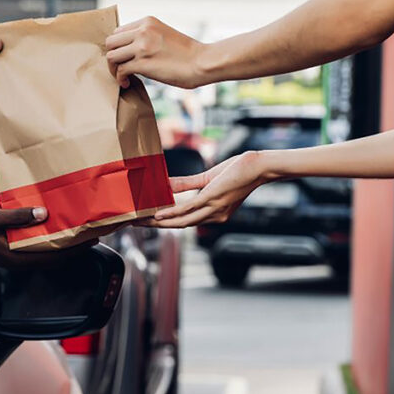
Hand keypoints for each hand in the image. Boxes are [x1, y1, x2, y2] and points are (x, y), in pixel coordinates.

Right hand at [0, 206, 92, 267]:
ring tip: (79, 228)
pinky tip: (55, 225)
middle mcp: (19, 259)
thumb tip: (43, 214)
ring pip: (46, 252)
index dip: (75, 250)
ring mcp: (16, 256)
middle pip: (54, 256)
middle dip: (74, 247)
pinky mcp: (12, 249)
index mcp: (15, 257)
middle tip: (93, 231)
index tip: (92, 240)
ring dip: (63, 242)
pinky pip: (37, 246)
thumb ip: (16, 217)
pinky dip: (49, 238)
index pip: (53, 256)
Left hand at [105, 16, 206, 88]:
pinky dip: (120, 79)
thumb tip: (132, 50)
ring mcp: (141, 46)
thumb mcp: (165, 35)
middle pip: (111, 42)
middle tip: (120, 67)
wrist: (202, 62)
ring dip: (114, 68)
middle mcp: (142, 31)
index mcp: (148, 22)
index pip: (119, 31)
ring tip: (122, 76)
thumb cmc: (188, 54)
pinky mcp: (142, 63)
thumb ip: (148, 37)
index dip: (119, 46)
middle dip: (113, 56)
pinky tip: (127, 83)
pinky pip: (120, 70)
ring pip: (111, 56)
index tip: (124, 56)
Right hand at [141, 151, 269, 227]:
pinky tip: (157, 214)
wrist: (258, 167)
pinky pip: (187, 209)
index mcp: (214, 214)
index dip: (164, 223)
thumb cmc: (238, 171)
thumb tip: (166, 184)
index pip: (185, 222)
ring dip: (159, 222)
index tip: (146, 222)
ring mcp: (213, 209)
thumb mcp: (208, 178)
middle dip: (156, 226)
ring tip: (141, 221)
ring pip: (181, 221)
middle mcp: (214, 217)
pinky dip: (171, 213)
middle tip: (135, 224)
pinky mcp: (212, 199)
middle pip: (179, 225)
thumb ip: (187, 184)